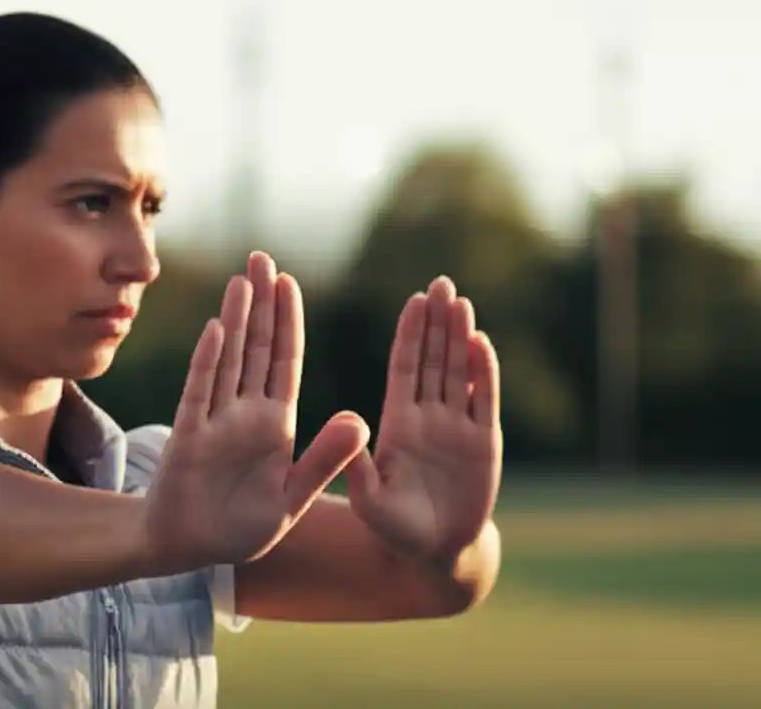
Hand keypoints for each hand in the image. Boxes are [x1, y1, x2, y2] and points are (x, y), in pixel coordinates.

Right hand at [142, 253, 370, 573]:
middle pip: (256, 349)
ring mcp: (214, 423)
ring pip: (228, 360)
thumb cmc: (239, 528)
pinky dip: (209, 362)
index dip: (288, 323)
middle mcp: (244, 415)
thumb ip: (325, 461)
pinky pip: (200, 394)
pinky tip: (217, 329)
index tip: (290, 283)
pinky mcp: (188, 439)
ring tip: (243, 280)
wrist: (189, 552)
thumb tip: (362, 422)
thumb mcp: (293, 498)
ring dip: (237, 320)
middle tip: (262, 257)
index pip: (285, 363)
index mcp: (274, 426)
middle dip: (261, 304)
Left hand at [345, 276, 502, 559]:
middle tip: (441, 283)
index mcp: (399, 425)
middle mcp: (429, 418)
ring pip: (460, 373)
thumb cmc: (395, 529)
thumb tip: (349, 430)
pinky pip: (486, 401)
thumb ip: (360, 470)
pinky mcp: (484, 444)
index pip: (406, 369)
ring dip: (461, 338)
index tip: (414, 302)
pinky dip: (486, 374)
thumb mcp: (370, 502)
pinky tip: (482, 343)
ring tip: (462, 302)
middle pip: (434, 360)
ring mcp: (458, 428)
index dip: (411, 336)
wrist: (434, 552)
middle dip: (437, 323)